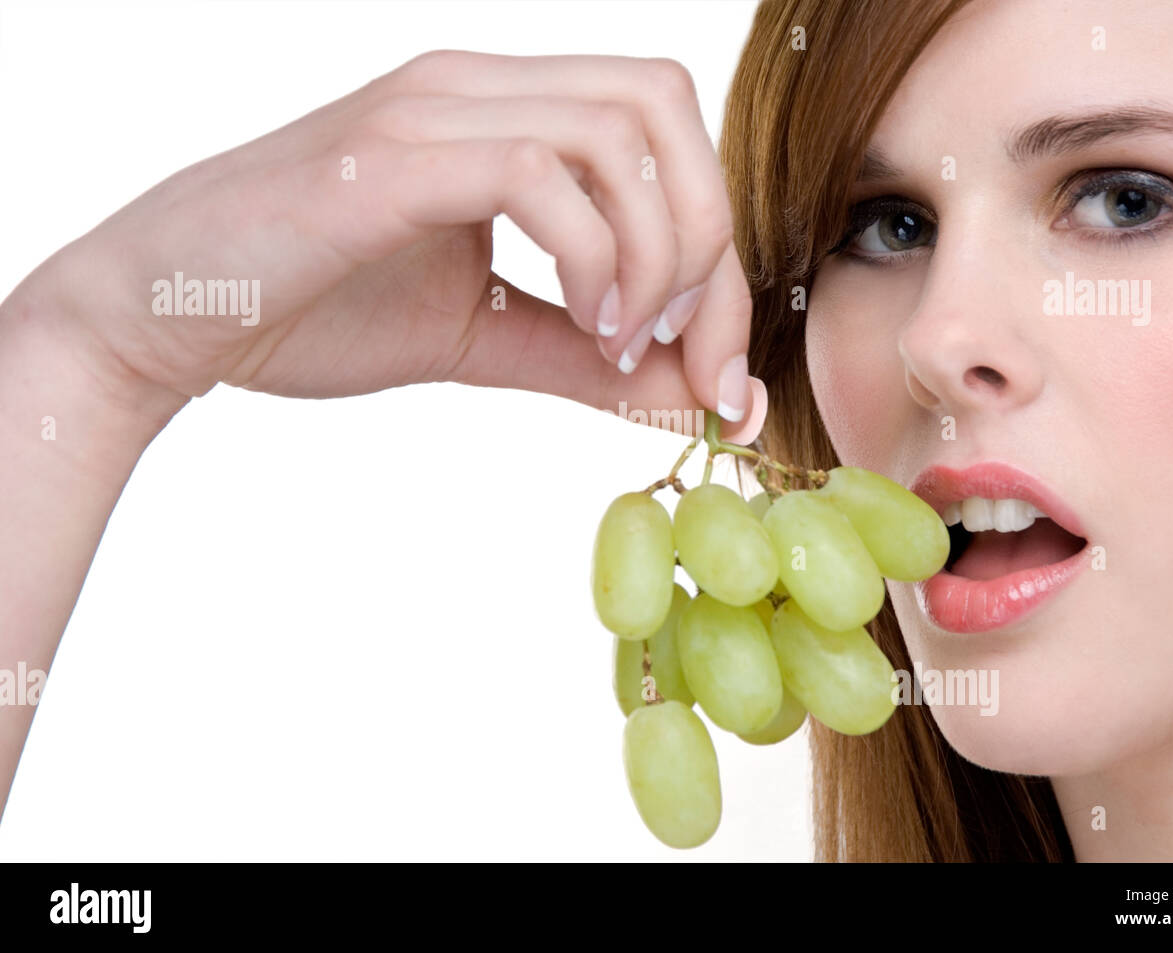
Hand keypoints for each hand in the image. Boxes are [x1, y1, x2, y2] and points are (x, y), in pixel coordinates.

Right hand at [26, 49, 764, 441]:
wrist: (164, 319)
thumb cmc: (314, 311)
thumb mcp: (485, 338)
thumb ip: (588, 355)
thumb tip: (692, 389)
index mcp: (502, 114)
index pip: (662, 133)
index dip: (719, 247)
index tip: (718, 365)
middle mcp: (475, 87)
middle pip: (663, 106)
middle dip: (709, 242)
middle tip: (688, 348)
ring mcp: (431, 111)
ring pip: (616, 128)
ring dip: (655, 249)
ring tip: (623, 341)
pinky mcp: (390, 158)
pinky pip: (538, 172)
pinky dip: (592, 255)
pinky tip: (586, 326)